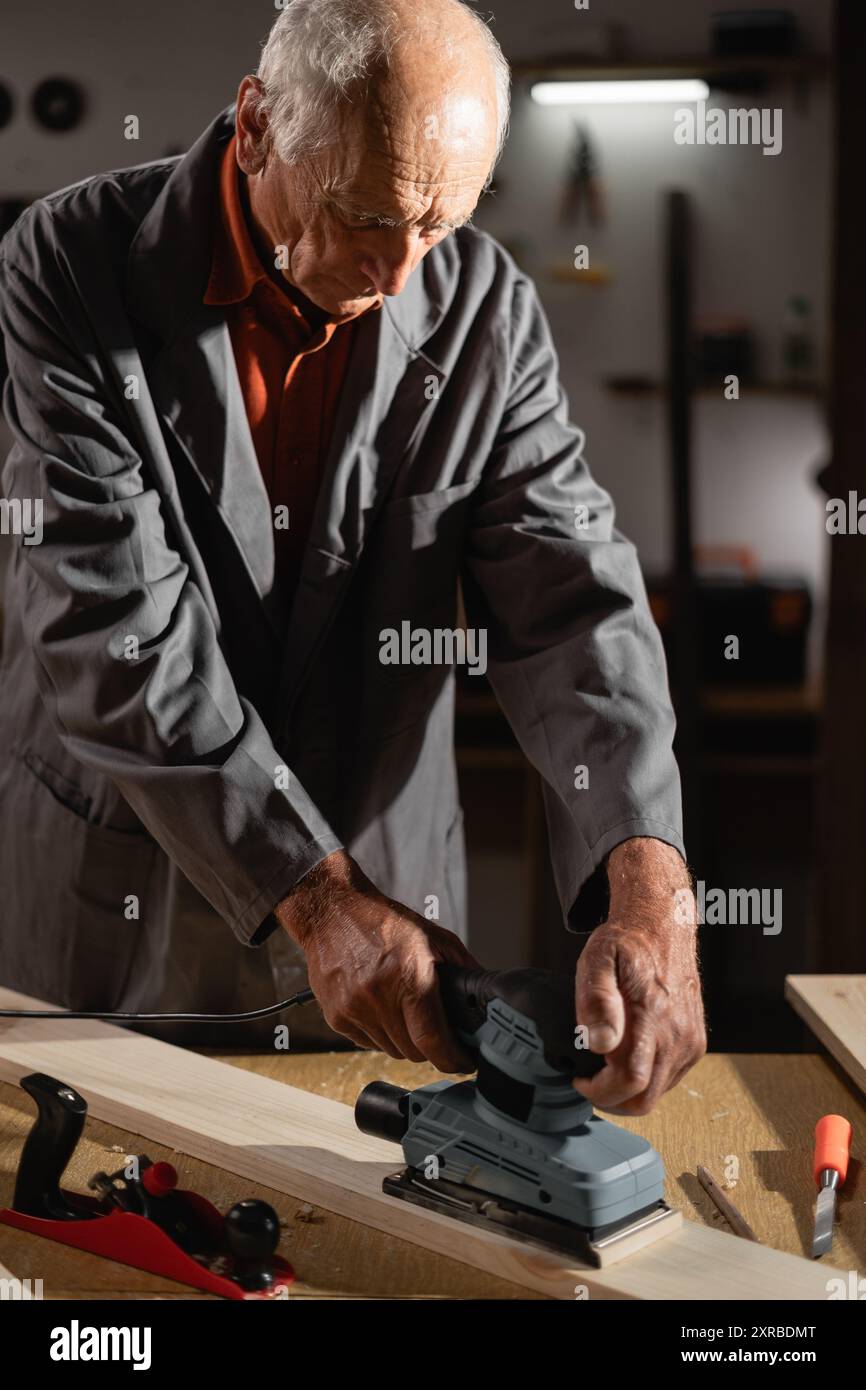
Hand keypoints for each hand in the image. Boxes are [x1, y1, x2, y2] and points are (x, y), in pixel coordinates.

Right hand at [274, 850, 479, 1071]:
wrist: (332, 913)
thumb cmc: (384, 922)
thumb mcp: (434, 936)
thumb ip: (464, 968)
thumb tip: (485, 998)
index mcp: (410, 976)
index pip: (433, 1040)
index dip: (453, 1059)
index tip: (463, 1063)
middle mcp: (380, 996)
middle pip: (414, 1051)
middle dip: (430, 1047)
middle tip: (435, 1030)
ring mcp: (355, 1009)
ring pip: (391, 1050)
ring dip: (404, 1041)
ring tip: (403, 1010)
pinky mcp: (336, 1016)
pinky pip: (367, 1043)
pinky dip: (379, 1034)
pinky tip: (380, 1007)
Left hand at [574, 838, 705, 1115]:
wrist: (663, 928)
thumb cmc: (626, 945)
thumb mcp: (597, 961)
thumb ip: (597, 1002)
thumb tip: (599, 1044)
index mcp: (651, 1018)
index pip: (630, 1083)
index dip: (600, 1093)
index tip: (580, 1080)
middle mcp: (676, 1036)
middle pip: (645, 1099)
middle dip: (612, 1100)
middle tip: (590, 1080)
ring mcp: (690, 1042)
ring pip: (658, 1093)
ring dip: (629, 1090)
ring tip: (606, 1065)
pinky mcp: (696, 1044)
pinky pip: (670, 1079)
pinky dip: (647, 1078)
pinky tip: (629, 1056)